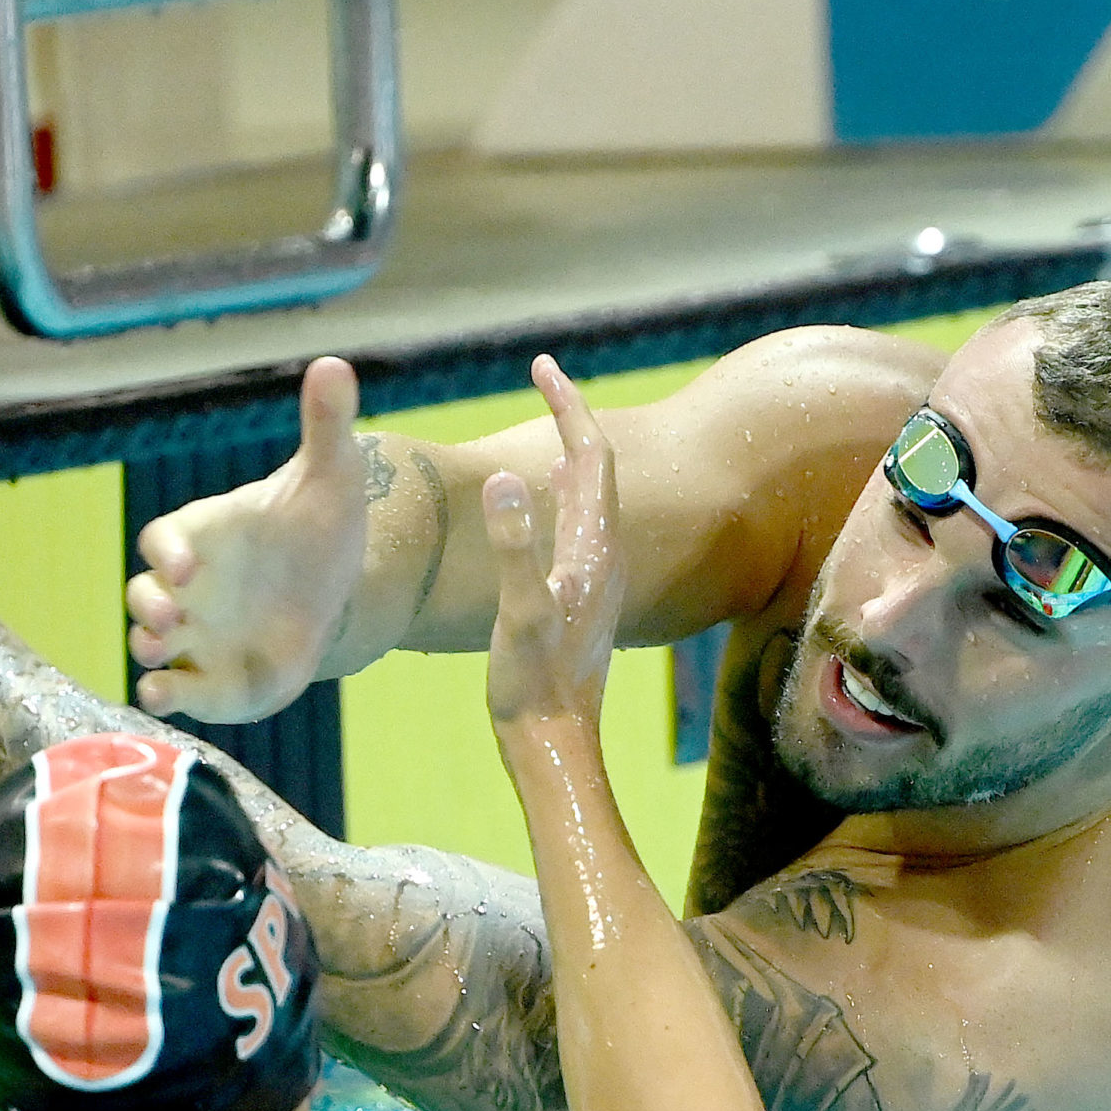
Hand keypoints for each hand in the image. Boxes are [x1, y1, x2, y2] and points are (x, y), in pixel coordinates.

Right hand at [125, 356, 370, 723]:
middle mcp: (186, 589)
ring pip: (151, 646)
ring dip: (149, 652)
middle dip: (148, 607)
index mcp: (205, 537)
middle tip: (166, 617)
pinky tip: (167, 700)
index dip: (169, 551)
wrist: (332, 592)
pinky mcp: (211, 680)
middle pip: (145, 595)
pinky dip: (168, 696)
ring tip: (159, 661)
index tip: (188, 565)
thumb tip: (333, 364)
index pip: (165, 538)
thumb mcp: (330, 477)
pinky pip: (178, 690)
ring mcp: (194, 637)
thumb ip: (324, 426)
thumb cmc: (317, 529)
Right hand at [486, 356, 621, 733]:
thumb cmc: (534, 687)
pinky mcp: (582, 599)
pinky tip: (548, 503)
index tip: (542, 365)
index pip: (592, 456)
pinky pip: (578, 527)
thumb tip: (505, 478)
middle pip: (595, 469)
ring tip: (552, 424)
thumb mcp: (520, 613)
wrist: (555, 746)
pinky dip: (563, 494)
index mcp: (593, 550)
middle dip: (570, 418)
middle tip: (544, 376)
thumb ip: (515, 547)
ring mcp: (597, 580)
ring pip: (590, 499)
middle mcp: (605, 558)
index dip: (569, 406)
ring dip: (570, 455)